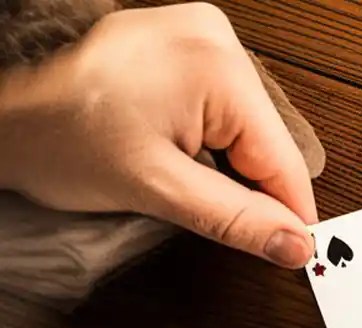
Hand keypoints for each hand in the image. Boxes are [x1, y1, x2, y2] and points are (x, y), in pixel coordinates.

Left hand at [0, 3, 316, 267]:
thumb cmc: (55, 138)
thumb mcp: (157, 190)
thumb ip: (236, 219)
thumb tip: (294, 243)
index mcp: (216, 62)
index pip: (281, 156)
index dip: (290, 211)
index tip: (296, 250)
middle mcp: (213, 36)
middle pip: (264, 139)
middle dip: (246, 183)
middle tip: (203, 207)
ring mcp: (196, 34)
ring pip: (245, 126)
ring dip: (224, 162)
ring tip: (173, 171)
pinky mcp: (181, 43)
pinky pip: (221, 105)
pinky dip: (208, 138)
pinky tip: (170, 147)